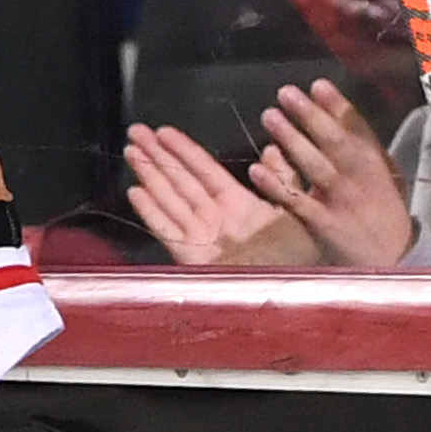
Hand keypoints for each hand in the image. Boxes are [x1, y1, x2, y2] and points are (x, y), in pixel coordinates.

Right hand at [126, 123, 318, 265]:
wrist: (294, 300)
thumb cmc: (300, 261)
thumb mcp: (297, 214)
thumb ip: (283, 181)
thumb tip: (273, 149)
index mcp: (241, 206)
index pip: (205, 170)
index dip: (184, 150)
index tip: (164, 131)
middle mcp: (217, 218)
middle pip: (181, 180)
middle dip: (157, 155)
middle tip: (136, 132)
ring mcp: (202, 237)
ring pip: (170, 199)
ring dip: (149, 175)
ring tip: (130, 152)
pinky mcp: (192, 259)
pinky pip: (167, 230)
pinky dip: (150, 212)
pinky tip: (135, 193)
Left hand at [246, 79, 416, 265]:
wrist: (393, 264)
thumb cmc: (379, 211)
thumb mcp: (381, 177)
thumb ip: (362, 146)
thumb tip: (335, 107)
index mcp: (377, 166)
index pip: (359, 131)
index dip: (339, 108)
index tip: (318, 84)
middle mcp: (362, 182)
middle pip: (337, 145)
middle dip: (312, 117)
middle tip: (286, 93)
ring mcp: (344, 204)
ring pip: (317, 168)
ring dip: (292, 141)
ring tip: (270, 116)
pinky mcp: (325, 226)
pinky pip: (299, 203)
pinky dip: (278, 186)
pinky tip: (257, 168)